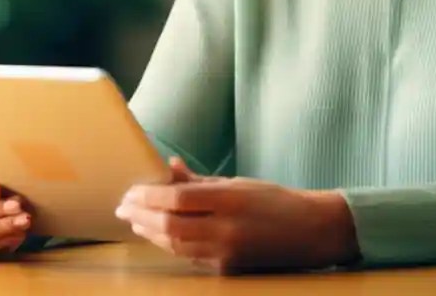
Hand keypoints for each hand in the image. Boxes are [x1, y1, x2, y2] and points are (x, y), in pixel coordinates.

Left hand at [114, 157, 358, 272]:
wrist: (312, 232)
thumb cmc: (275, 200)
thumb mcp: (238, 182)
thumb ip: (200, 179)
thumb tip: (168, 167)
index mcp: (231, 200)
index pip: (178, 198)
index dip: (149, 196)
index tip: (131, 191)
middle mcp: (227, 228)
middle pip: (170, 225)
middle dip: (141, 216)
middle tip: (123, 207)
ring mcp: (228, 252)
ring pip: (176, 245)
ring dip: (150, 232)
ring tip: (134, 220)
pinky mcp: (228, 269)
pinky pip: (190, 256)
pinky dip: (169, 244)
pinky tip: (158, 234)